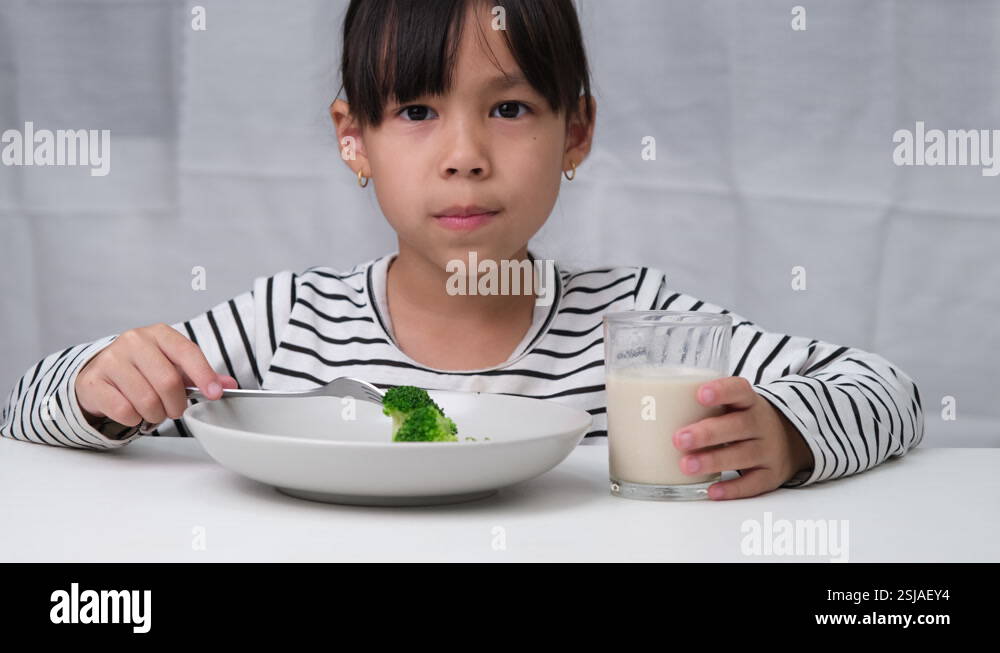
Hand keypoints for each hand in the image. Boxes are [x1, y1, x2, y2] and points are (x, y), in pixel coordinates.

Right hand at [75, 323, 238, 427]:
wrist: (100, 373)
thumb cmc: (143, 369)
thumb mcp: (172, 366)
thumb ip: (201, 375)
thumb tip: (229, 385)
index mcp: (159, 334)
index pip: (188, 352)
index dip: (204, 375)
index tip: (215, 394)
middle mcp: (134, 341)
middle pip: (168, 382)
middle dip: (177, 405)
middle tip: (175, 410)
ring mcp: (111, 359)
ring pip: (146, 400)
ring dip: (155, 415)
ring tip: (153, 410)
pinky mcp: (94, 381)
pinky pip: (124, 410)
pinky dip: (134, 419)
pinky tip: (133, 411)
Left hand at [672, 376, 813, 499]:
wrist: (788, 439)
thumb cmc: (743, 419)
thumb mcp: (733, 405)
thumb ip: (701, 405)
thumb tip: (643, 408)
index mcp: (749, 402)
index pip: (739, 390)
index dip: (722, 391)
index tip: (700, 394)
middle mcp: (761, 424)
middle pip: (738, 426)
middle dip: (707, 433)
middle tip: (679, 439)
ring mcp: (768, 450)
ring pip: (743, 455)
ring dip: (713, 460)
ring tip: (686, 465)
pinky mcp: (771, 475)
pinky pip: (753, 484)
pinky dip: (732, 488)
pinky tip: (711, 490)